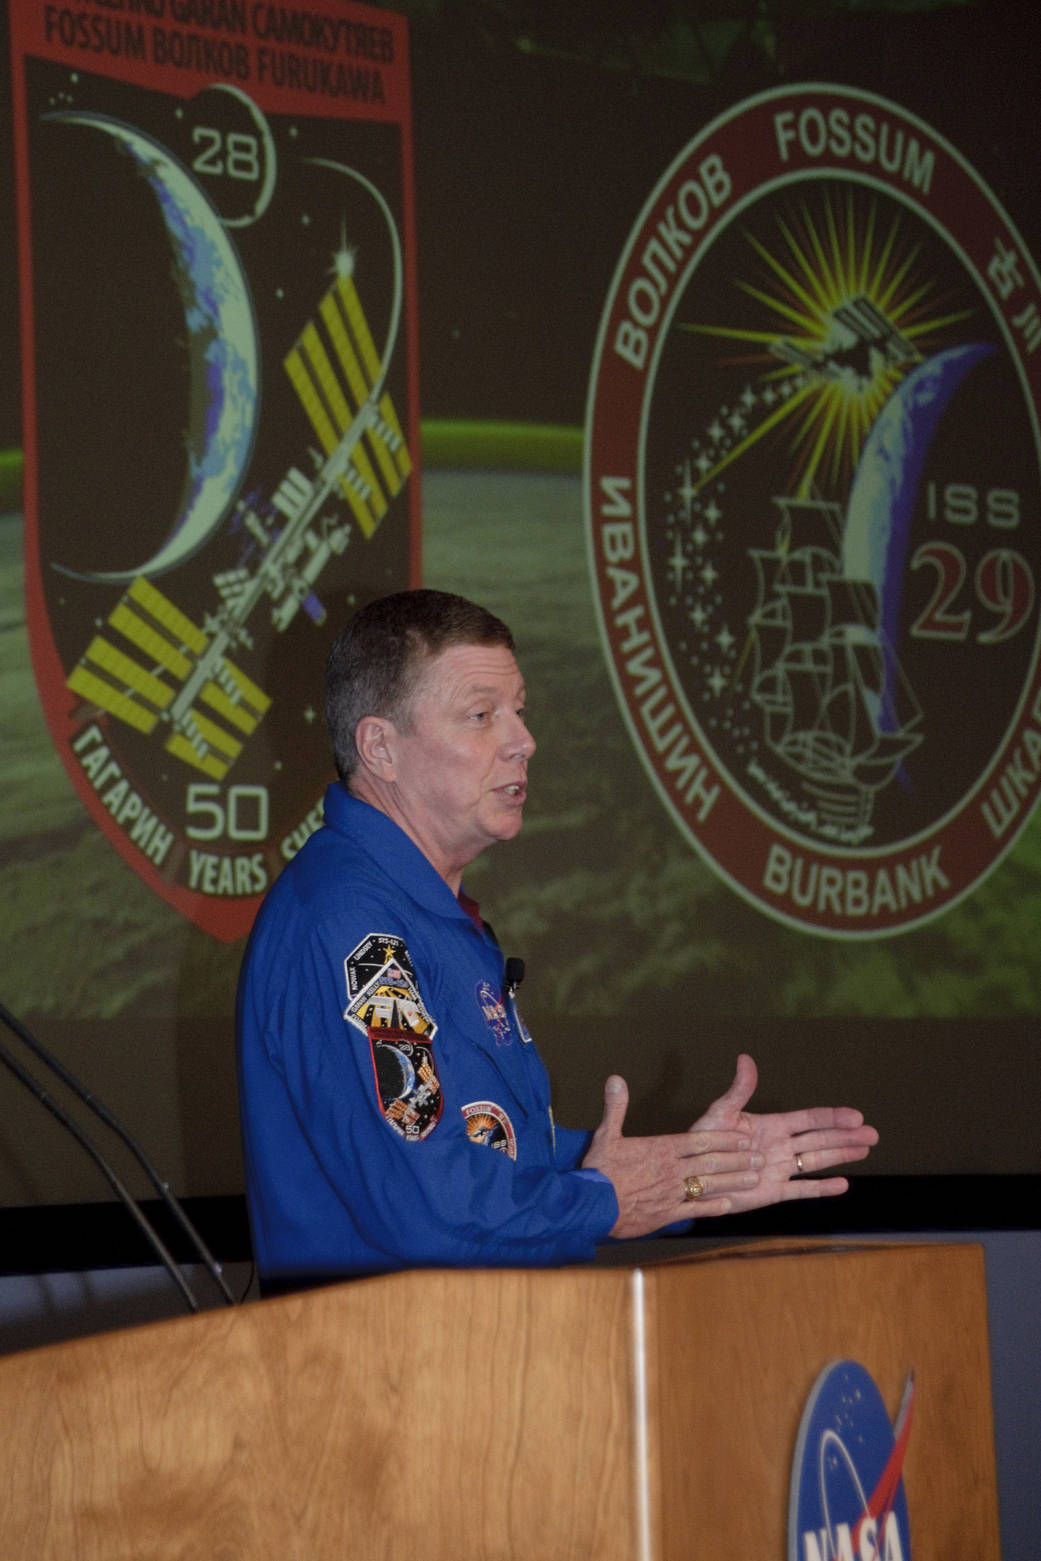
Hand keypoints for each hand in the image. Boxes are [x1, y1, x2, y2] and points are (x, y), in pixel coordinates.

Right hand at [582, 1075, 764, 1237]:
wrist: (591, 1207)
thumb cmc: (599, 1170)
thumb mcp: (606, 1135)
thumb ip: (616, 1107)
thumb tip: (616, 1078)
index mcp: (661, 1149)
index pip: (699, 1141)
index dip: (724, 1139)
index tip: (743, 1137)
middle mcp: (671, 1170)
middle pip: (711, 1162)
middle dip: (737, 1159)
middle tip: (759, 1158)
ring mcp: (671, 1193)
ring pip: (709, 1185)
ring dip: (733, 1181)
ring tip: (753, 1179)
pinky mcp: (667, 1214)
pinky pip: (695, 1209)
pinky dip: (713, 1207)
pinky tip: (729, 1205)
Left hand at [688, 1054, 878, 1212]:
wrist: (692, 1175)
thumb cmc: (703, 1142)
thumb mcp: (720, 1113)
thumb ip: (738, 1090)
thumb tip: (745, 1058)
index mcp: (771, 1125)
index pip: (808, 1119)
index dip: (832, 1117)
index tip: (856, 1115)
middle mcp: (780, 1146)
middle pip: (820, 1139)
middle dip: (846, 1136)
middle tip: (873, 1134)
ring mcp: (779, 1170)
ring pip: (816, 1161)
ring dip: (841, 1155)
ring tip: (866, 1149)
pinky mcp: (773, 1193)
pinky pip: (802, 1190)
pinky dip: (822, 1189)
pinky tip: (842, 1184)